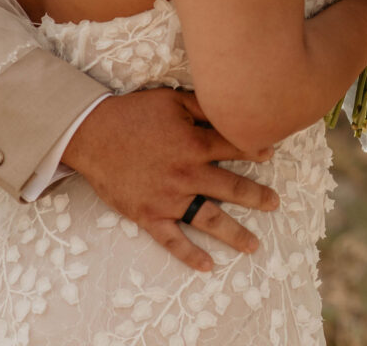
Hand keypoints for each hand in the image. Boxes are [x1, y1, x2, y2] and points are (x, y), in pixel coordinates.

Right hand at [61, 88, 279, 271]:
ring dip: (235, 233)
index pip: (236, 149)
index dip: (256, 151)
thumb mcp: (173, 100)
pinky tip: (208, 266)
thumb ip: (205, 106)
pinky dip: (190, 255)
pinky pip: (172, 240)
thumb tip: (233, 106)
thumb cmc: (134, 113)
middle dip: (257, 197)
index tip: (270, 155)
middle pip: (232, 188)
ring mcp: (169, 198)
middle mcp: (187, 174)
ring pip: (210, 219)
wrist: (92, 134)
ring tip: (254, 245)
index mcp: (195, 144)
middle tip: (274, 203)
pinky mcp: (148, 215)